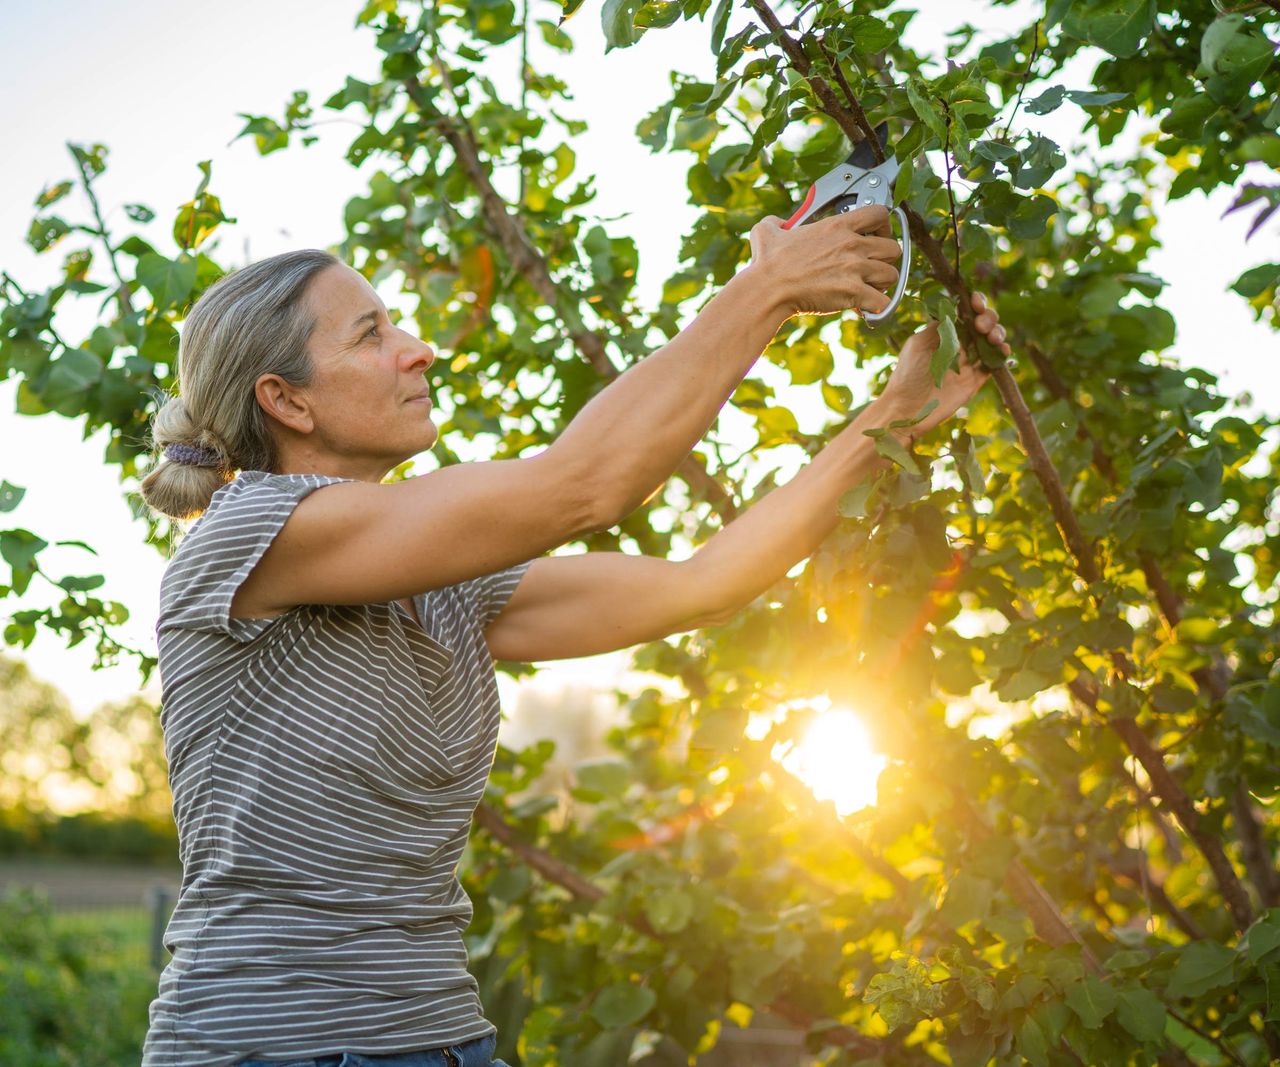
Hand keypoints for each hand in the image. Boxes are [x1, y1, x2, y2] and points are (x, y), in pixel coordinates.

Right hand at [748, 205, 901, 318]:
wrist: (768, 290)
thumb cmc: (767, 264)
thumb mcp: (767, 232)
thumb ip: (775, 222)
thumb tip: (775, 222)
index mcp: (837, 226)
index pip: (880, 214)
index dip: (883, 226)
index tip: (875, 236)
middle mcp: (851, 244)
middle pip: (893, 248)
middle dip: (884, 261)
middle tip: (870, 269)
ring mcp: (855, 268)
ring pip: (892, 275)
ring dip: (881, 284)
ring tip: (866, 289)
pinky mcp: (854, 292)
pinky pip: (883, 302)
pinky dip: (877, 308)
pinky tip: (863, 308)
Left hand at [872, 292, 1008, 438]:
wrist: (907, 409)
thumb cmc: (908, 375)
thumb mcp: (918, 344)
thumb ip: (938, 326)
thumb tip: (958, 310)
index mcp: (944, 333)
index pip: (965, 312)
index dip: (976, 304)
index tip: (977, 303)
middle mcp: (958, 344)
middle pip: (983, 323)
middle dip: (988, 318)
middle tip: (981, 326)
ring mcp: (968, 362)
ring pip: (992, 341)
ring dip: (998, 333)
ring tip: (992, 338)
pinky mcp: (975, 380)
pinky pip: (994, 364)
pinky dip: (1003, 355)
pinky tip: (1003, 350)